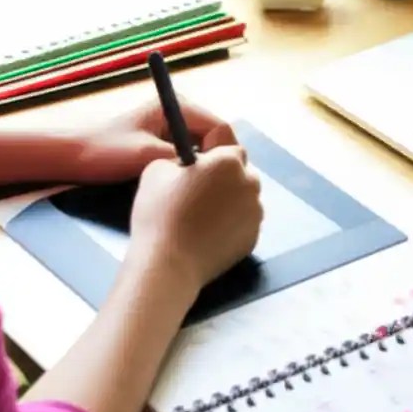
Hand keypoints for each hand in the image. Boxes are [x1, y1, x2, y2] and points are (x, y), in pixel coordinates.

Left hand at [72, 96, 238, 183]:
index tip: (219, 178)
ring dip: (203, 168)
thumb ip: (185, 159)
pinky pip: (191, 156)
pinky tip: (185, 187)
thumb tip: (215, 169)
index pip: (221, 127)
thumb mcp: (149, 156)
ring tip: (198, 190)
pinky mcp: (167, 141)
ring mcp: (174, 127)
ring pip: (205, 150)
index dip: (224, 153)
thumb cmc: (107, 152)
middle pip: (216, 138)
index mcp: (178, 105)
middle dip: (216, 161)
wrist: (74, 157)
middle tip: (212, 188)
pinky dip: (191, 170)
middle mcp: (180, 111)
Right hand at [130, 148, 262, 288]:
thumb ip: (179, 158)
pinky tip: (209, 233)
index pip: (230, 148)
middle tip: (199, 192)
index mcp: (229, 162)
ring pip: (244, 199)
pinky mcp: (253, 238)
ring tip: (202, 216)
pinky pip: (244, 223)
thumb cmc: (160, 213)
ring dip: (230, 201)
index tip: (200, 168)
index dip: (214, 157)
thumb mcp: (157, 170)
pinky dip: (231, 225)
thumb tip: (188, 165)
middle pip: (242, 173)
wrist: (169, 264)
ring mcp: (255, 214)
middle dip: (225, 179)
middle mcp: (250, 184)